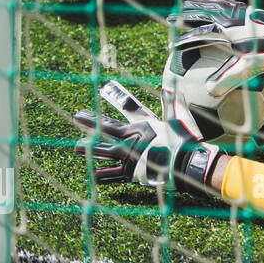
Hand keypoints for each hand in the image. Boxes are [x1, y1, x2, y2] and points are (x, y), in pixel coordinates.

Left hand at [72, 80, 220, 189]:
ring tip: (77, 150)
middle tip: (76, 127)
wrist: (187, 164)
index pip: (109, 122)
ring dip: (90, 152)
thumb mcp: (179, 118)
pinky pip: (112, 176)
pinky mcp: (132, 175)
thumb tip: (170, 86)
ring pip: (104, 156)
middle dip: (88, 133)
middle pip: (102, 138)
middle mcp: (129, 145)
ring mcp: (128, 160)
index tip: (79, 115)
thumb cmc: (183, 140)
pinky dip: (103, 175)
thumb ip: (171, 102)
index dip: (92, 118)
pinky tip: (94, 176)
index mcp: (138, 130)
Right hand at [169, 0, 263, 94]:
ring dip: (200, 5)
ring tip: (189, 4)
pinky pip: (227, 2)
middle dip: (185, 15)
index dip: (184, 41)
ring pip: (214, 4)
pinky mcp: (248, 9)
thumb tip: (210, 91)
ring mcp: (239, 11)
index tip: (172, 46)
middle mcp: (229, 18)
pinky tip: (216, 1)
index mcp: (225, 32)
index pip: (198, 35)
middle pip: (202, 13)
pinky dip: (217, 1)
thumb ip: (226, 80)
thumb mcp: (246, 71)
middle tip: (172, 17)